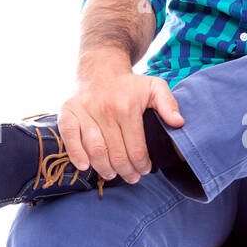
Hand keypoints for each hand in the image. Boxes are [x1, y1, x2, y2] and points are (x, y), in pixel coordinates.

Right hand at [58, 64, 183, 183]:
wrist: (100, 69)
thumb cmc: (130, 84)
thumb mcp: (155, 87)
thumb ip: (168, 104)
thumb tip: (178, 123)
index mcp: (127, 107)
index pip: (136, 148)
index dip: (142, 164)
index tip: (146, 170)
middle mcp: (105, 110)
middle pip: (116, 154)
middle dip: (127, 171)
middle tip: (132, 178)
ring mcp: (84, 111)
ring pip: (95, 150)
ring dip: (105, 169)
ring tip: (113, 175)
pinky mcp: (68, 112)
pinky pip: (69, 137)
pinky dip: (75, 155)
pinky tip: (85, 166)